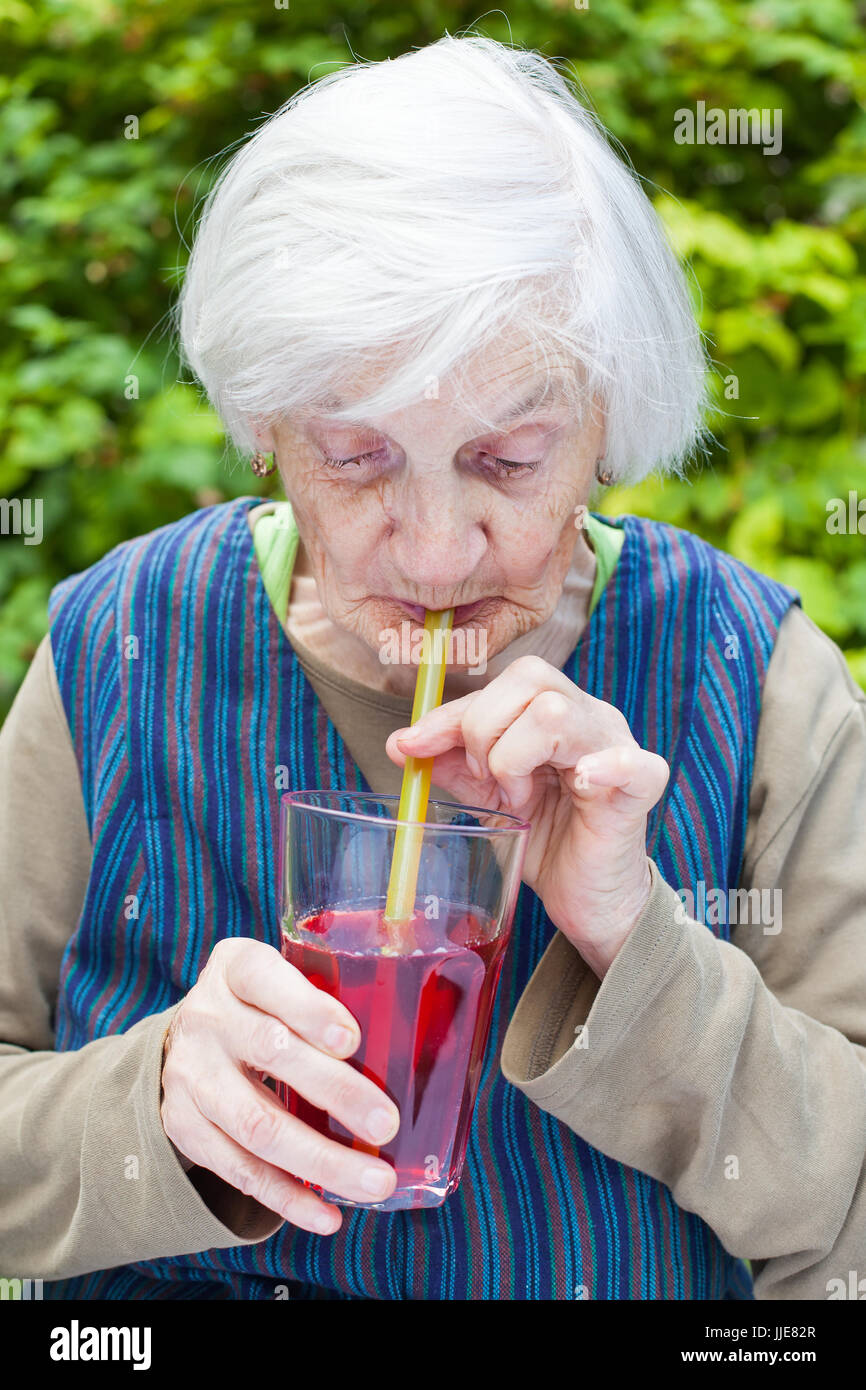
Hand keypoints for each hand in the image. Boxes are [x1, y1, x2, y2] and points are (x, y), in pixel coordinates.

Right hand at [160, 937, 399, 1233]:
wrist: (187, 1038)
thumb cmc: (262, 1005)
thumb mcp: (282, 980)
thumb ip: (327, 997)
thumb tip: (414, 1041)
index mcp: (236, 969)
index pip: (265, 979)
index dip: (308, 1010)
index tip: (352, 1040)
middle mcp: (207, 1018)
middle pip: (270, 1053)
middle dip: (334, 1092)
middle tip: (386, 1124)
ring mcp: (191, 1076)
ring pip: (257, 1124)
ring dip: (320, 1159)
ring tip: (374, 1182)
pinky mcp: (186, 1127)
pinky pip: (239, 1170)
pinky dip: (287, 1196)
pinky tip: (327, 1214)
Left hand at [385, 654, 668, 977]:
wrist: (587, 900)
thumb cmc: (547, 841)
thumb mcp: (490, 797)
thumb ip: (455, 765)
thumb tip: (401, 743)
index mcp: (556, 710)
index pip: (503, 684)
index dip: (451, 713)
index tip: (412, 746)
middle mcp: (590, 717)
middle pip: (529, 679)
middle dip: (483, 730)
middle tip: (487, 781)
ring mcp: (619, 746)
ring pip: (554, 713)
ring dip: (517, 759)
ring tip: (519, 799)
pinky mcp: (641, 787)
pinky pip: (630, 762)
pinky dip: (602, 768)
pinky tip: (581, 783)